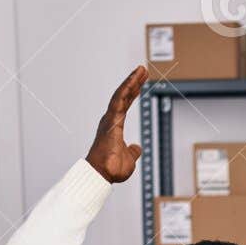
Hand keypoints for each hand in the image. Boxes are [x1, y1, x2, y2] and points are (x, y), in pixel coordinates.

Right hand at [84, 66, 145, 183]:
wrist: (102, 174)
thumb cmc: (111, 168)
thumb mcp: (129, 158)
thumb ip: (132, 151)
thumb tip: (137, 147)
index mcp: (114, 125)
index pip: (125, 104)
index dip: (133, 92)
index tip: (141, 82)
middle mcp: (111, 119)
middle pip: (123, 96)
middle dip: (133, 82)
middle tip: (143, 70)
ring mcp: (110, 119)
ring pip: (121, 95)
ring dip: (131, 81)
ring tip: (141, 69)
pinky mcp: (111, 120)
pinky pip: (119, 100)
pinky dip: (127, 89)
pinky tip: (134, 80)